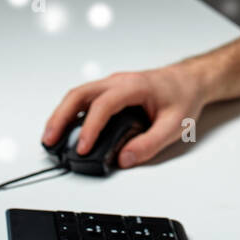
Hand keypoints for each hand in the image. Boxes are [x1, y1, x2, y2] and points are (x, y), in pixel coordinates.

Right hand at [41, 62, 210, 168]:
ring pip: (78, 95)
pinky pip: (84, 99)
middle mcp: (118, 82)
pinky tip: (66, 129)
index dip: (90, 127)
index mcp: (135, 86)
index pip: (104, 104)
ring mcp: (112, 84)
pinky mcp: (110, 91)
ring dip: (61, 115)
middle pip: (80, 94)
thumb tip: (124, 159)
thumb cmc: (183, 97)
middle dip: (60, 117)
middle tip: (49, 141)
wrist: (189, 80)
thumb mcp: (175, 125)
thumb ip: (150, 144)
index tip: (83, 148)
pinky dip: (70, 113)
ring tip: (50, 138)